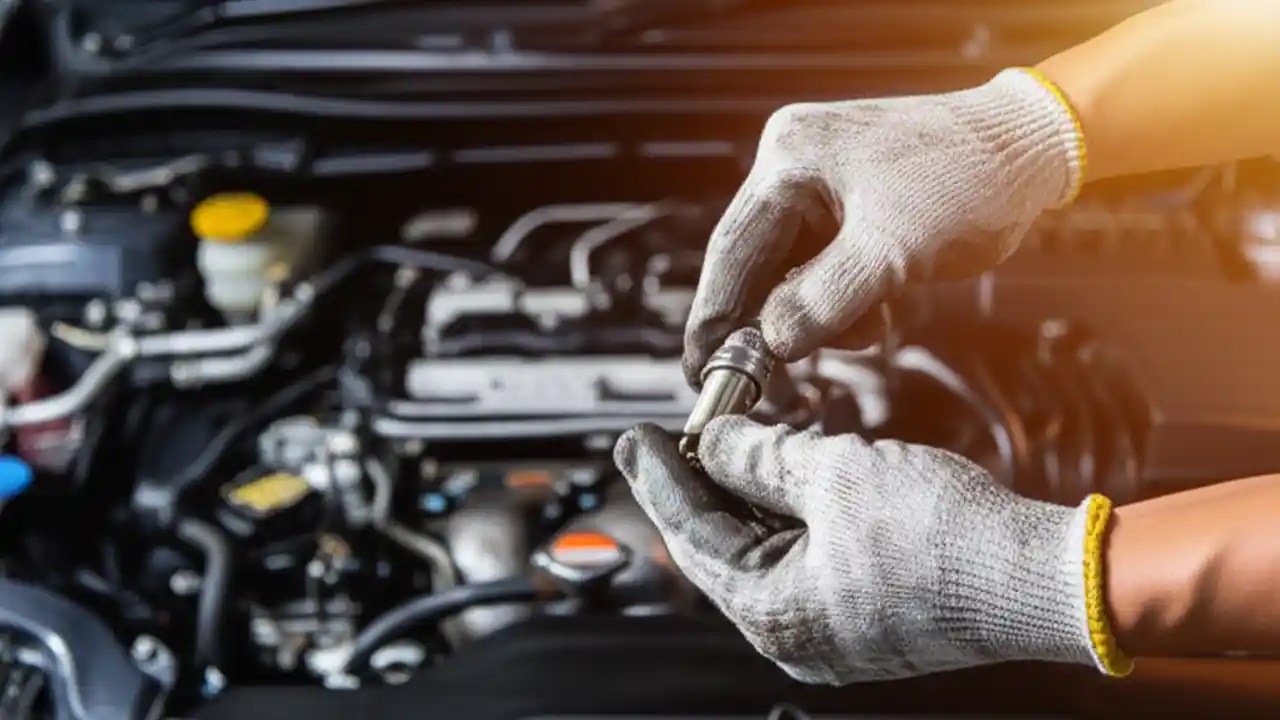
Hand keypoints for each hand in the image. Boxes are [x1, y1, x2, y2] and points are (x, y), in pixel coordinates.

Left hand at [614, 418, 1130, 683]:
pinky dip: (792, 508)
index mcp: (777, 612)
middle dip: (702, 482)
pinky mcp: (867, 609)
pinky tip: (789, 465)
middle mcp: (798, 632)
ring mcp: (834, 626)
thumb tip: (715, 441)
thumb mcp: (835, 476)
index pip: (692, 536)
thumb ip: (759, 458)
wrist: (1044, 577)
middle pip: (724, 545)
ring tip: (734, 436)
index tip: (634, 441)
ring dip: (750, 489)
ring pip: (767, 546)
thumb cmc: (951, 541)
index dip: (660, 479)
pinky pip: (807, 553)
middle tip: (670, 436)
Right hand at [684, 68, 1083, 383]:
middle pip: (755, 261)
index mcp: (790, 158)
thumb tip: (772, 342)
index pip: (732, 249)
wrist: (1034, 148)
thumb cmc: (972, 179)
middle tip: (767, 380)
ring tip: (860, 329)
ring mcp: (820, 180)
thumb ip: (825, 300)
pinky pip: (821, 263)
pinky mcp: (847, 202)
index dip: (715, 316)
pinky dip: (838, 298)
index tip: (702, 369)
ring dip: (814, 313)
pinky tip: (872, 310)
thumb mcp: (894, 251)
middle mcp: (794, 163)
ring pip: (790, 269)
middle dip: (769, 321)